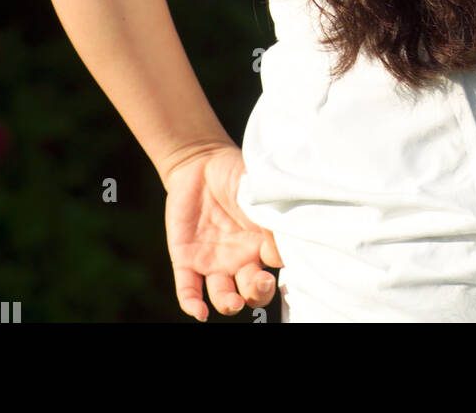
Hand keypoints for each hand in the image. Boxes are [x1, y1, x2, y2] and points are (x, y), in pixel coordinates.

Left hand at [163, 143, 282, 320]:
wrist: (199, 163)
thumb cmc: (235, 176)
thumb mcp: (255, 190)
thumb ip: (269, 215)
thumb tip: (282, 245)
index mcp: (261, 243)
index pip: (278, 266)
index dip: (286, 269)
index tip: (290, 261)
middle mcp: (240, 259)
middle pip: (254, 290)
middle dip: (259, 294)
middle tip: (260, 284)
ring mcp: (213, 263)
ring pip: (223, 296)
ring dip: (229, 303)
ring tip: (233, 302)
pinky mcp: (186, 261)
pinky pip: (188, 290)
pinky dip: (193, 304)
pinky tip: (200, 312)